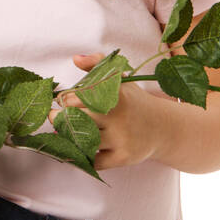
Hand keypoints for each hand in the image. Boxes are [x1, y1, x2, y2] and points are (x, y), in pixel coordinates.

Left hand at [47, 52, 166, 170]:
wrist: (164, 128)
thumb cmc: (134, 102)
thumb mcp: (120, 79)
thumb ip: (97, 64)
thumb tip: (75, 58)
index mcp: (116, 94)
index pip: (79, 96)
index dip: (64, 99)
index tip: (60, 101)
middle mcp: (119, 116)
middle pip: (78, 118)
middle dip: (61, 118)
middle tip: (55, 116)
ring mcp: (122, 138)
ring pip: (84, 141)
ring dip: (70, 138)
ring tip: (66, 131)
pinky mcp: (123, 157)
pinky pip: (93, 161)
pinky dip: (84, 157)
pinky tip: (81, 148)